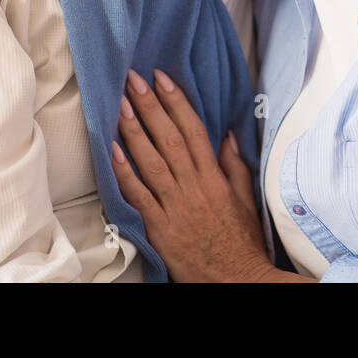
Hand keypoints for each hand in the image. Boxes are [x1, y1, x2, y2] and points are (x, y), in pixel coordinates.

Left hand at [111, 68, 272, 282]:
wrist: (237, 279)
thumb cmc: (241, 241)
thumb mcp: (245, 200)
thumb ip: (235, 166)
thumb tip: (228, 136)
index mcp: (214, 177)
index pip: (193, 130)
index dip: (176, 101)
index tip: (162, 78)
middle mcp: (194, 186)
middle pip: (169, 138)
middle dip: (150, 105)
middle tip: (133, 79)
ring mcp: (176, 206)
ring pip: (151, 161)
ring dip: (134, 131)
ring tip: (120, 104)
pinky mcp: (160, 228)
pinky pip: (139, 196)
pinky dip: (125, 173)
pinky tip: (112, 151)